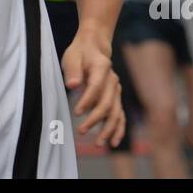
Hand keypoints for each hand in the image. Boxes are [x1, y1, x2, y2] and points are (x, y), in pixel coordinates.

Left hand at [62, 33, 125, 148]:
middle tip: (81, 131)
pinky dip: (118, 129)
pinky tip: (113, 142)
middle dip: (95, 119)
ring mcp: (116, 90)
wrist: (94, 48)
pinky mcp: (116, 98)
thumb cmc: (80, 53)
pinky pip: (120, 115)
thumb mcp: (72, 56)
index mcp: (102, 67)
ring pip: (116, 112)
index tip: (76, 112)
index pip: (96, 86)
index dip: (87, 100)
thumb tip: (72, 85)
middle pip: (107, 103)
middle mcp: (113, 80)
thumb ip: (72, 70)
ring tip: (98, 144)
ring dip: (108, 129)